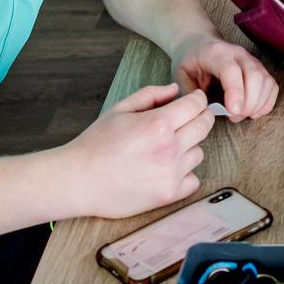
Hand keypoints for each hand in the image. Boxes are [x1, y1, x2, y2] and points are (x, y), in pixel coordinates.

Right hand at [59, 84, 214, 218]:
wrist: (78, 180)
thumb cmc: (96, 144)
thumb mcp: (120, 109)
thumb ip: (151, 95)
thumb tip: (175, 89)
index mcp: (158, 124)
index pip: (197, 104)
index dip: (196, 99)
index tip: (192, 101)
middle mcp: (170, 148)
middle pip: (205, 125)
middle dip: (198, 118)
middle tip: (184, 121)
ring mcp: (171, 173)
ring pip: (199, 152)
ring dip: (188, 148)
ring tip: (164, 150)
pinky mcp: (169, 194)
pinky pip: (193, 179)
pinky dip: (185, 174)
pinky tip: (166, 170)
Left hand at [170, 33, 278, 121]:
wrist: (198, 44)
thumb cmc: (189, 62)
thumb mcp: (179, 75)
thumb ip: (189, 94)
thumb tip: (203, 112)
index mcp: (215, 53)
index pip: (231, 71)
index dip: (235, 91)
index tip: (233, 112)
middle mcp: (238, 54)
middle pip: (255, 76)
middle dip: (248, 102)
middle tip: (233, 117)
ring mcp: (252, 60)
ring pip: (266, 81)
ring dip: (257, 104)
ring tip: (240, 115)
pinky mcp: (260, 69)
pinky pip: (272, 86)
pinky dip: (267, 102)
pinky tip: (253, 112)